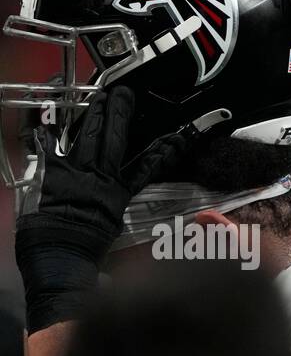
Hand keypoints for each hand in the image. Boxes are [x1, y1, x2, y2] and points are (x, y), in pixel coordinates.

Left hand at [14, 85, 188, 331]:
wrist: (60, 260)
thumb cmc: (88, 257)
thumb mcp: (111, 239)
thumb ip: (115, 222)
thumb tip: (119, 221)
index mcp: (118, 197)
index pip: (148, 166)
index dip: (166, 149)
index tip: (181, 134)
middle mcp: (100, 181)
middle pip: (114, 141)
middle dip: (120, 116)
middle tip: (125, 94)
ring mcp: (74, 176)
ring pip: (87, 138)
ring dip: (93, 116)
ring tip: (100, 97)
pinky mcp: (51, 177)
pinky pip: (48, 152)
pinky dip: (45, 137)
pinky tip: (43, 124)